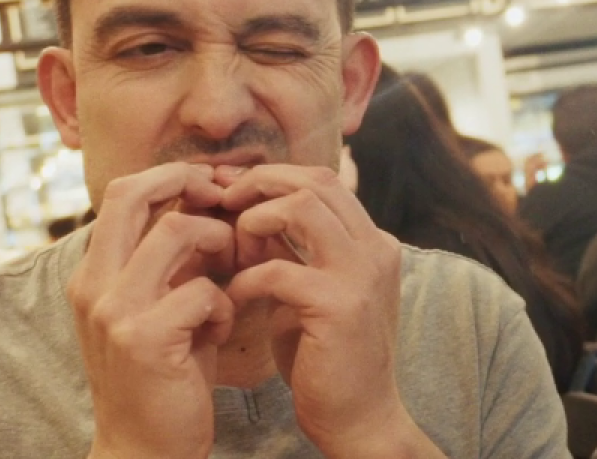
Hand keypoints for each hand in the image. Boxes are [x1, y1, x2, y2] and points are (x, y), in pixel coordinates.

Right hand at [69, 163, 237, 458]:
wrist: (145, 448)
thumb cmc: (167, 371)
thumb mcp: (163, 304)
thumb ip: (175, 259)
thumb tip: (213, 202)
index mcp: (95, 272)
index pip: (123, 192)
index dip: (172, 175)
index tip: (213, 184)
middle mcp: (94, 285)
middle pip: (134, 193)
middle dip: (189, 181)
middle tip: (227, 197)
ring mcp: (114, 311)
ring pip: (178, 229)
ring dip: (220, 242)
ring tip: (231, 275)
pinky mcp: (144, 339)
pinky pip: (203, 289)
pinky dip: (225, 304)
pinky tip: (221, 329)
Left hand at [216, 164, 431, 457]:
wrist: (359, 418)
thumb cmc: (327, 358)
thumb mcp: (312, 292)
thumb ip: (293, 253)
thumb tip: (250, 217)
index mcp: (372, 242)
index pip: (324, 181)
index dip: (275, 177)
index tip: (232, 191)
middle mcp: (375, 248)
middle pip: (315, 180)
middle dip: (261, 183)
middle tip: (222, 202)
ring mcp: (362, 273)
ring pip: (303, 205)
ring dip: (256, 218)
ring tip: (233, 245)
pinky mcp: (340, 305)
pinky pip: (279, 269)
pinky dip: (247, 278)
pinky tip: (234, 298)